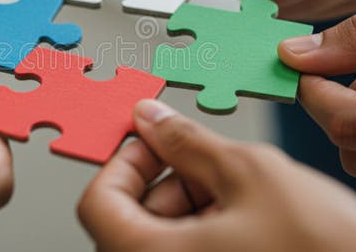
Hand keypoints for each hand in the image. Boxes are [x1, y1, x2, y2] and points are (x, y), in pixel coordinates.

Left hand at [78, 100, 355, 251]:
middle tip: (211, 156)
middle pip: (134, 218)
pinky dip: (214, 226)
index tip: (153, 137)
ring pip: (168, 235)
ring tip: (249, 188)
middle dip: (172, 178)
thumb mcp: (251, 175)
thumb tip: (152, 119)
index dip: (125, 159)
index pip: (99, 202)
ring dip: (198, 200)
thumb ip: (190, 142)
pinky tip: (256, 213)